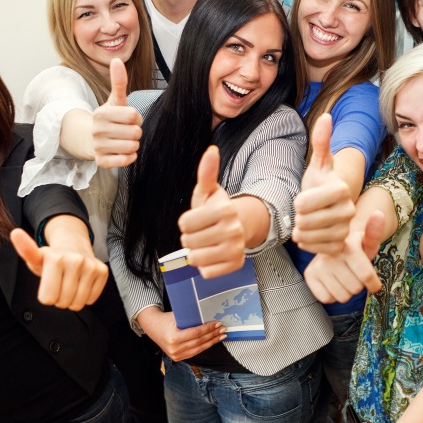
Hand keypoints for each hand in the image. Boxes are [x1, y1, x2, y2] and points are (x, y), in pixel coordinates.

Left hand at [10, 228, 108, 310]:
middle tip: (59, 285)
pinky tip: (81, 284)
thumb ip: (25, 250)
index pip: (48, 298)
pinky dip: (85, 297)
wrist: (74, 246)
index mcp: (55, 258)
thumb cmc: (52, 259)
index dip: (46, 296)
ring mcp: (91, 266)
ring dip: (72, 300)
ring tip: (70, 285)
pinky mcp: (102, 271)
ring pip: (78, 303)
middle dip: (59, 299)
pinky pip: (91, 299)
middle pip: (62, 302)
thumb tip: (15, 233)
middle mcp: (75, 260)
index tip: (48, 284)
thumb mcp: (36, 258)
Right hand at [91, 59, 142, 168]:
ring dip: (133, 144)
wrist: (90, 139)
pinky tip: (122, 152)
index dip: (136, 117)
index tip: (128, 118)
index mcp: (101, 113)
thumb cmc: (109, 118)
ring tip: (123, 140)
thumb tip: (117, 60)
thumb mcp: (115, 100)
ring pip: (132, 147)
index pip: (134, 115)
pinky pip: (126, 161)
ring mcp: (98, 147)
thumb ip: (119, 82)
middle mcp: (97, 130)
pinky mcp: (102, 162)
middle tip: (125, 131)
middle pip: (135, 132)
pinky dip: (129, 157)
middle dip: (135, 132)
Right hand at [136, 306, 225, 360]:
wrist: (153, 328)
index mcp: (173, 338)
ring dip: (212, 342)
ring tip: (221, 336)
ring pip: (199, 349)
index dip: (208, 329)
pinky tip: (212, 341)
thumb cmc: (166, 319)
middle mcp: (175, 349)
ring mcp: (176, 355)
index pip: (196, 333)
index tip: (218, 323)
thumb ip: (191, 319)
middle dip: (213, 335)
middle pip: (199, 342)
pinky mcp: (178, 358)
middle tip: (223, 329)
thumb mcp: (177, 316)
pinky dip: (204, 346)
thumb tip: (209, 316)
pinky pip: (195, 352)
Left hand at [178, 146, 244, 277]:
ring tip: (206, 243)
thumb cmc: (216, 209)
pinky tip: (213, 255)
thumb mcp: (208, 191)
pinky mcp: (235, 265)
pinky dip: (205, 266)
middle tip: (202, 232)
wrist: (239, 227)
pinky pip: (206, 272)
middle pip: (188, 242)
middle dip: (190, 238)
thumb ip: (206, 172)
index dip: (186, 222)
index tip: (197, 219)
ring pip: (195, 258)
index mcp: (225, 210)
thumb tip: (211, 150)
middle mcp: (233, 230)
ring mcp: (236, 249)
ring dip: (196, 253)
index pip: (184, 224)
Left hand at [293, 114, 355, 254]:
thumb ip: (321, 141)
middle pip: (305, 220)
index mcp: (341, 188)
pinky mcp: (340, 245)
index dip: (298, 202)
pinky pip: (314, 248)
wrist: (328, 205)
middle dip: (298, 217)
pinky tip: (309, 234)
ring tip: (304, 223)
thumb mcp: (319, 163)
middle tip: (303, 212)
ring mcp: (345, 229)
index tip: (301, 198)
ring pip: (308, 236)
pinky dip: (306, 243)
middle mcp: (348, 209)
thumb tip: (326, 116)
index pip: (304, 203)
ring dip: (300, 231)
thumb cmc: (320, 182)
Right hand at [304, 211, 384, 303]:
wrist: (331, 247)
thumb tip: (380, 214)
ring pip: (342, 296)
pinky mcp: (309, 275)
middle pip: (355, 288)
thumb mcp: (367, 243)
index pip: (366, 275)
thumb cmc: (355, 249)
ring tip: (343, 277)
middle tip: (354, 274)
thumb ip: (375, 233)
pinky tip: (332, 282)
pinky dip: (332, 294)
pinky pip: (327, 298)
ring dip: (346, 291)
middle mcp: (331, 255)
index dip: (374, 284)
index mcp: (348, 247)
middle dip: (358, 285)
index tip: (375, 285)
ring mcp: (318, 265)